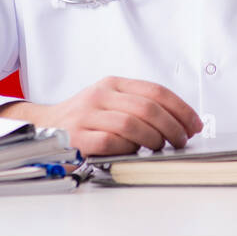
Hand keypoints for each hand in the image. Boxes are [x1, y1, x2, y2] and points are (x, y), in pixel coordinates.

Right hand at [0, 76, 202, 157]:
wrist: (42, 126)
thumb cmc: (83, 118)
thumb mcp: (109, 102)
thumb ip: (137, 106)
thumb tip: (178, 123)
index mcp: (112, 84)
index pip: (155, 91)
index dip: (180, 108)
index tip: (194, 123)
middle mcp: (100, 95)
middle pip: (148, 108)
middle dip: (173, 127)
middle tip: (182, 140)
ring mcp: (87, 115)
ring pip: (133, 124)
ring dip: (154, 138)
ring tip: (161, 148)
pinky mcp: (78, 136)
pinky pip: (113, 141)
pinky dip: (129, 147)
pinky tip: (134, 151)